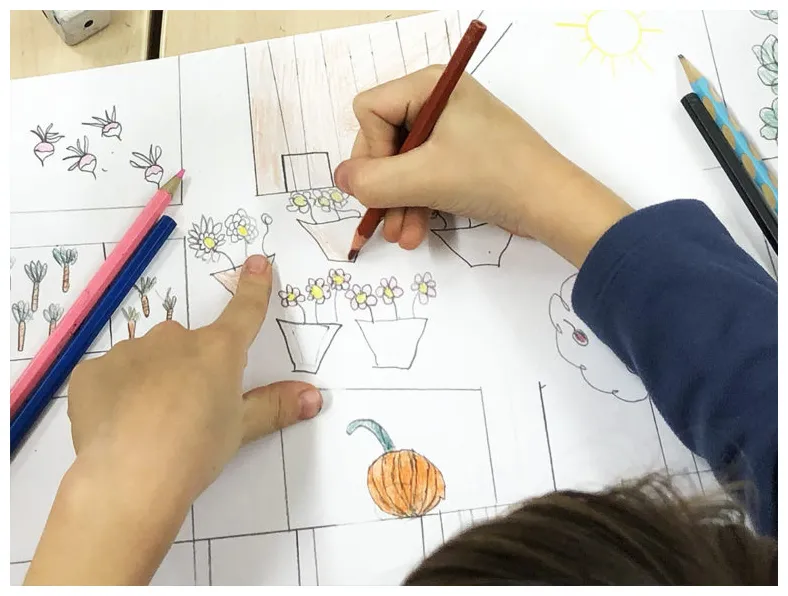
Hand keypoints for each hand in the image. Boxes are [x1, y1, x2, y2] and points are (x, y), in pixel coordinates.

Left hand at [26, 254, 321, 584]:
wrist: (128, 477)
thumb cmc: (196, 451)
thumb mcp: (241, 430)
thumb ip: (275, 406)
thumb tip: (315, 396)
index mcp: (218, 350)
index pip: (244, 312)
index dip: (253, 287)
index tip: (257, 263)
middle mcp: (174, 339)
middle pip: (186, 345)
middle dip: (187, 368)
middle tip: (186, 410)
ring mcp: (129, 351)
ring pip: (146, 359)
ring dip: (150, 380)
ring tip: (148, 425)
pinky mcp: (91, 371)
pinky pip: (110, 376)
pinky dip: (115, 394)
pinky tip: (117, 425)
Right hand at [334, 66, 632, 267]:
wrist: (551, 203)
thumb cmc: (491, 176)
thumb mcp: (424, 178)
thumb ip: (373, 181)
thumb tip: (341, 180)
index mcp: (429, 86)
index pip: (370, 112)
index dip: (370, 152)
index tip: (387, 183)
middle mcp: (436, 101)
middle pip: (382, 142)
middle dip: (384, 188)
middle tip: (384, 224)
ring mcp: (449, 131)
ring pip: (401, 167)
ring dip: (398, 205)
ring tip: (403, 237)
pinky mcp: (460, 158)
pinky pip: (422, 177)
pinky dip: (416, 205)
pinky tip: (416, 234)